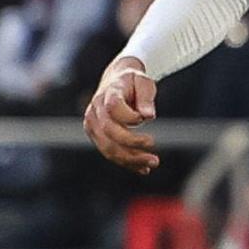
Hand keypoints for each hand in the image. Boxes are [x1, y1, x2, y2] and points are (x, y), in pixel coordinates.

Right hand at [83, 57, 159, 174]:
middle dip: (132, 144)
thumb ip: (146, 97)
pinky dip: (125, 162)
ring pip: (107, 147)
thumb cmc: (133, 81)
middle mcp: (96, 110)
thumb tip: (149, 116)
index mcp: (108, 93)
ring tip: (153, 163)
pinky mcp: (96, 135)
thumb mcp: (144, 82)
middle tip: (155, 155)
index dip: (129, 116)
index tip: (146, 119)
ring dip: (130, 159)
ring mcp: (92, 124)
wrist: (116, 80)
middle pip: (109, 131)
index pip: (114, 107)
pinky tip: (143, 169)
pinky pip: (109, 151)